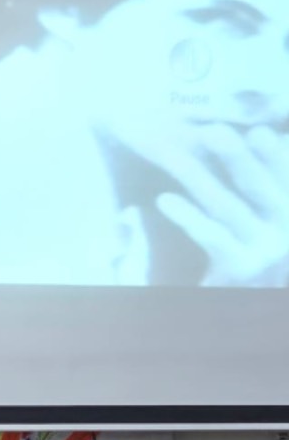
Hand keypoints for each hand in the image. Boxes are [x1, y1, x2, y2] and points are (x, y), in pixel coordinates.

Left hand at [151, 123, 288, 286]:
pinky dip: (188, 215)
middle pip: (258, 187)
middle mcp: (287, 231)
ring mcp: (266, 251)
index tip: (258, 129)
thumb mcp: (265, 223)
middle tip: (211, 131)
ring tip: (173, 156)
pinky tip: (164, 199)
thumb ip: (263, 189)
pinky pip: (212, 235)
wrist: (244, 310)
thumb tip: (261, 140)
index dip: (274, 154)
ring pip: (229, 207)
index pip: (285, 177)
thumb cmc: (249, 259)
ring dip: (201, 179)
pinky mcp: (241, 268)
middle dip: (236, 157)